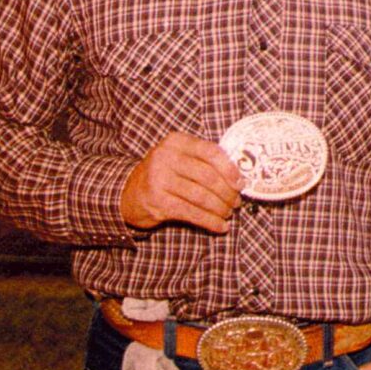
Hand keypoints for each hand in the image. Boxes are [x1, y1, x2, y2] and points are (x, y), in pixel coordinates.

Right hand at [119, 132, 242, 232]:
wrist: (130, 193)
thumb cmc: (164, 175)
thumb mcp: (179, 158)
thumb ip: (203, 161)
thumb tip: (238, 177)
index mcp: (176, 142)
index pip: (210, 152)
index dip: (229, 169)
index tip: (240, 183)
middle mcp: (166, 157)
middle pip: (208, 177)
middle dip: (227, 193)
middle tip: (236, 203)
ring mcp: (160, 179)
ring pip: (202, 197)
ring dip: (220, 209)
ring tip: (228, 214)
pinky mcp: (158, 202)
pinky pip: (192, 213)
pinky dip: (210, 222)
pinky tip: (220, 227)